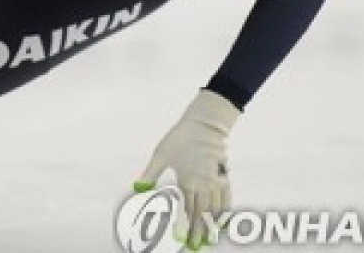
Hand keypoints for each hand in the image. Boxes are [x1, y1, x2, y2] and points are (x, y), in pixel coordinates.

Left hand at [134, 89, 238, 249]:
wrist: (205, 123)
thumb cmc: (181, 137)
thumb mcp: (160, 155)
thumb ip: (150, 174)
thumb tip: (137, 188)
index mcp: (187, 181)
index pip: (186, 210)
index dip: (185, 227)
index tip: (183, 241)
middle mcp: (203, 184)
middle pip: (201, 214)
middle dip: (198, 232)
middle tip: (196, 247)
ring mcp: (215, 181)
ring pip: (214, 208)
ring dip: (211, 225)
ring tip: (210, 239)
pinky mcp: (224, 175)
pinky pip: (226, 197)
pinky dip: (225, 211)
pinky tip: (223, 220)